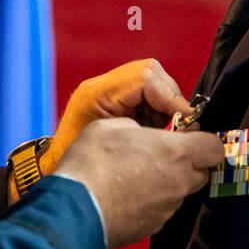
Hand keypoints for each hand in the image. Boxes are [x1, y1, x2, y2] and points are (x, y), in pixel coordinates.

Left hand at [43, 59, 192, 175]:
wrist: (60, 173)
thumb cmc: (80, 164)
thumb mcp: (116, 149)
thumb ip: (148, 134)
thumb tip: (185, 128)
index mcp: (99, 93)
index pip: (146, 77)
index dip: (172, 98)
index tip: (188, 120)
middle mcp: (104, 86)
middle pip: (154, 76)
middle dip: (172, 102)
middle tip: (177, 128)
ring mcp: (110, 91)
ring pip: (156, 84)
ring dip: (167, 108)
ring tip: (162, 132)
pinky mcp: (117, 100)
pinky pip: (149, 96)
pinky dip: (159, 112)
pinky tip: (154, 129)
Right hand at [53, 118, 222, 248]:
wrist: (74, 210)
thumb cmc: (91, 165)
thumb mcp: (110, 126)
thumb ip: (135, 127)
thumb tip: (139, 134)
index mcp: (174, 153)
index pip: (214, 147)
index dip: (203, 140)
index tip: (188, 135)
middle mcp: (178, 182)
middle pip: (201, 172)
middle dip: (186, 162)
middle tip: (159, 153)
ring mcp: (167, 208)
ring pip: (179, 192)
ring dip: (166, 182)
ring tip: (134, 175)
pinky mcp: (152, 227)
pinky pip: (161, 209)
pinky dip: (150, 201)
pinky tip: (126, 194)